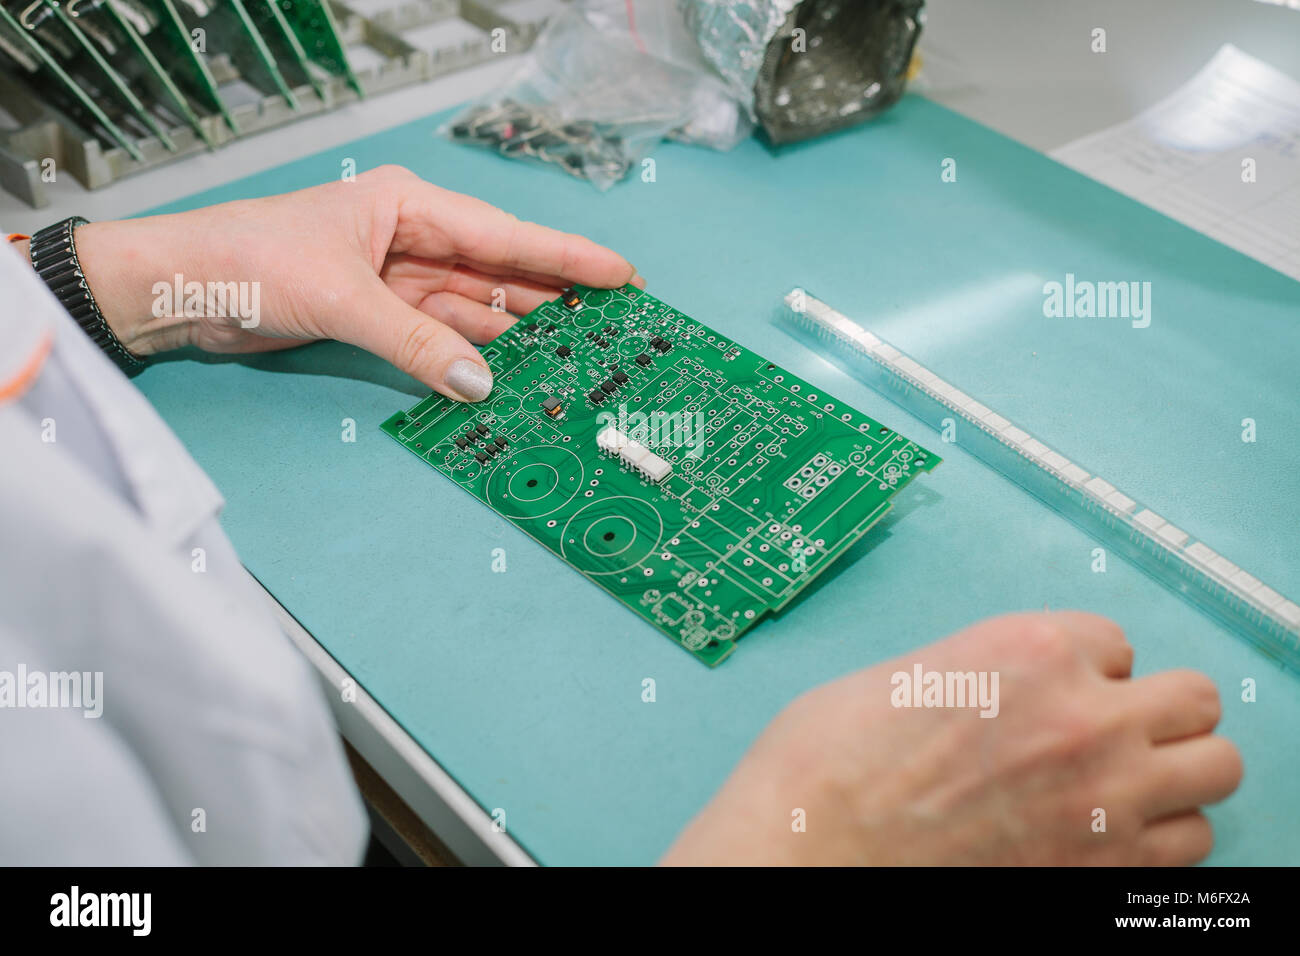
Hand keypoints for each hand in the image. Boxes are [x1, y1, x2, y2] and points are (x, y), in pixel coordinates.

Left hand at [69, 165, 640, 400]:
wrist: (176, 290)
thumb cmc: (247, 262)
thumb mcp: (341, 299)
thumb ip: (415, 343)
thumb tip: (479, 383)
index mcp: (408, 206)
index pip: (504, 236)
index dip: (568, 257)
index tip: (622, 275)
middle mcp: (412, 238)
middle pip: (500, 273)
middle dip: (553, 300)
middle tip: (612, 330)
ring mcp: (398, 278)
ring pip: (476, 309)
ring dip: (516, 336)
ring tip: (572, 359)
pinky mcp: (381, 314)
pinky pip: (443, 336)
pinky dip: (470, 358)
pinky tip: (508, 373)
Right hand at [662, 612, 1242, 864]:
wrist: (809, 847)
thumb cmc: (829, 764)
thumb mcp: (906, 674)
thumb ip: (985, 671)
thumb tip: (1008, 692)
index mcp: (1029, 648)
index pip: (1116, 642)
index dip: (1085, 668)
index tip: (1059, 692)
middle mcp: (1084, 715)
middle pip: (1195, 700)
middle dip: (1157, 711)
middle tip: (1115, 730)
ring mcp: (1105, 797)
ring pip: (1215, 770)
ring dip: (1171, 775)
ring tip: (1120, 787)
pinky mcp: (1102, 869)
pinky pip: (1190, 844)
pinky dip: (1160, 838)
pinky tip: (1107, 834)